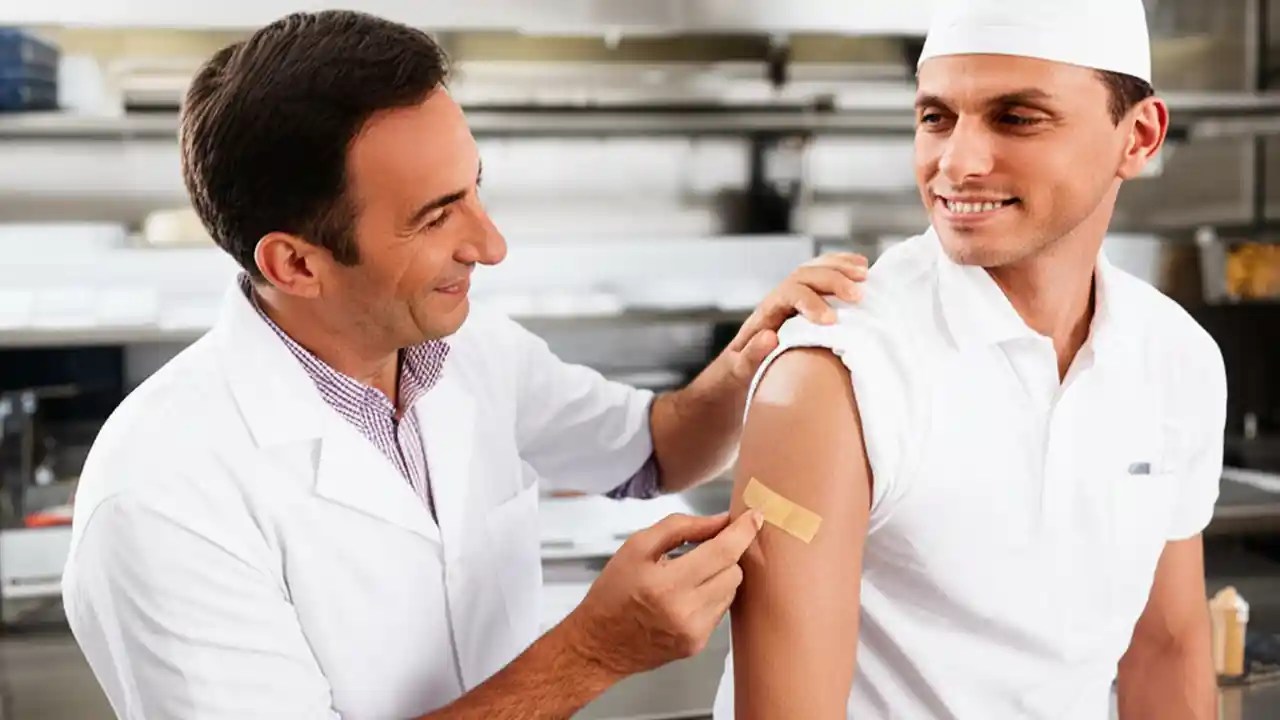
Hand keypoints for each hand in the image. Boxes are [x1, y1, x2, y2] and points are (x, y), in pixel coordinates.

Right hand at [565, 510, 764, 677]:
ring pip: (731, 590)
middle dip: (725, 554)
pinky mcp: (697, 645)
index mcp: (665, 585)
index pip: (722, 553)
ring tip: (689, 574)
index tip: (754, 517)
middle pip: (734, 571)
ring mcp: (694, 633)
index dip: (742, 532)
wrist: (597, 645)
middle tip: (705, 547)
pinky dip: (711, 595)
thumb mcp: (636, 547)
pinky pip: (721, 609)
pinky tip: (686, 595)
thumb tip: (720, 520)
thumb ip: (680, 527)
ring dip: (719, 575)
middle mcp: (684, 613)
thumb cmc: (613, 592)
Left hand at [723, 252, 867, 384]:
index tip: (831, 320)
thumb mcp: (737, 371)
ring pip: (815, 270)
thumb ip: (750, 356)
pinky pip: (823, 275)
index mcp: (765, 313)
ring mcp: (793, 297)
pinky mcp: (807, 301)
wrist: (737, 373)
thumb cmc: (738, 374)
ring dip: (840, 267)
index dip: (811, 302)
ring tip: (864, 273)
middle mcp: (779, 299)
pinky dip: (842, 266)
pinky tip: (861, 267)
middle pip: (805, 276)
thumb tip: (769, 337)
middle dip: (832, 281)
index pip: (788, 294)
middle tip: (858, 295)